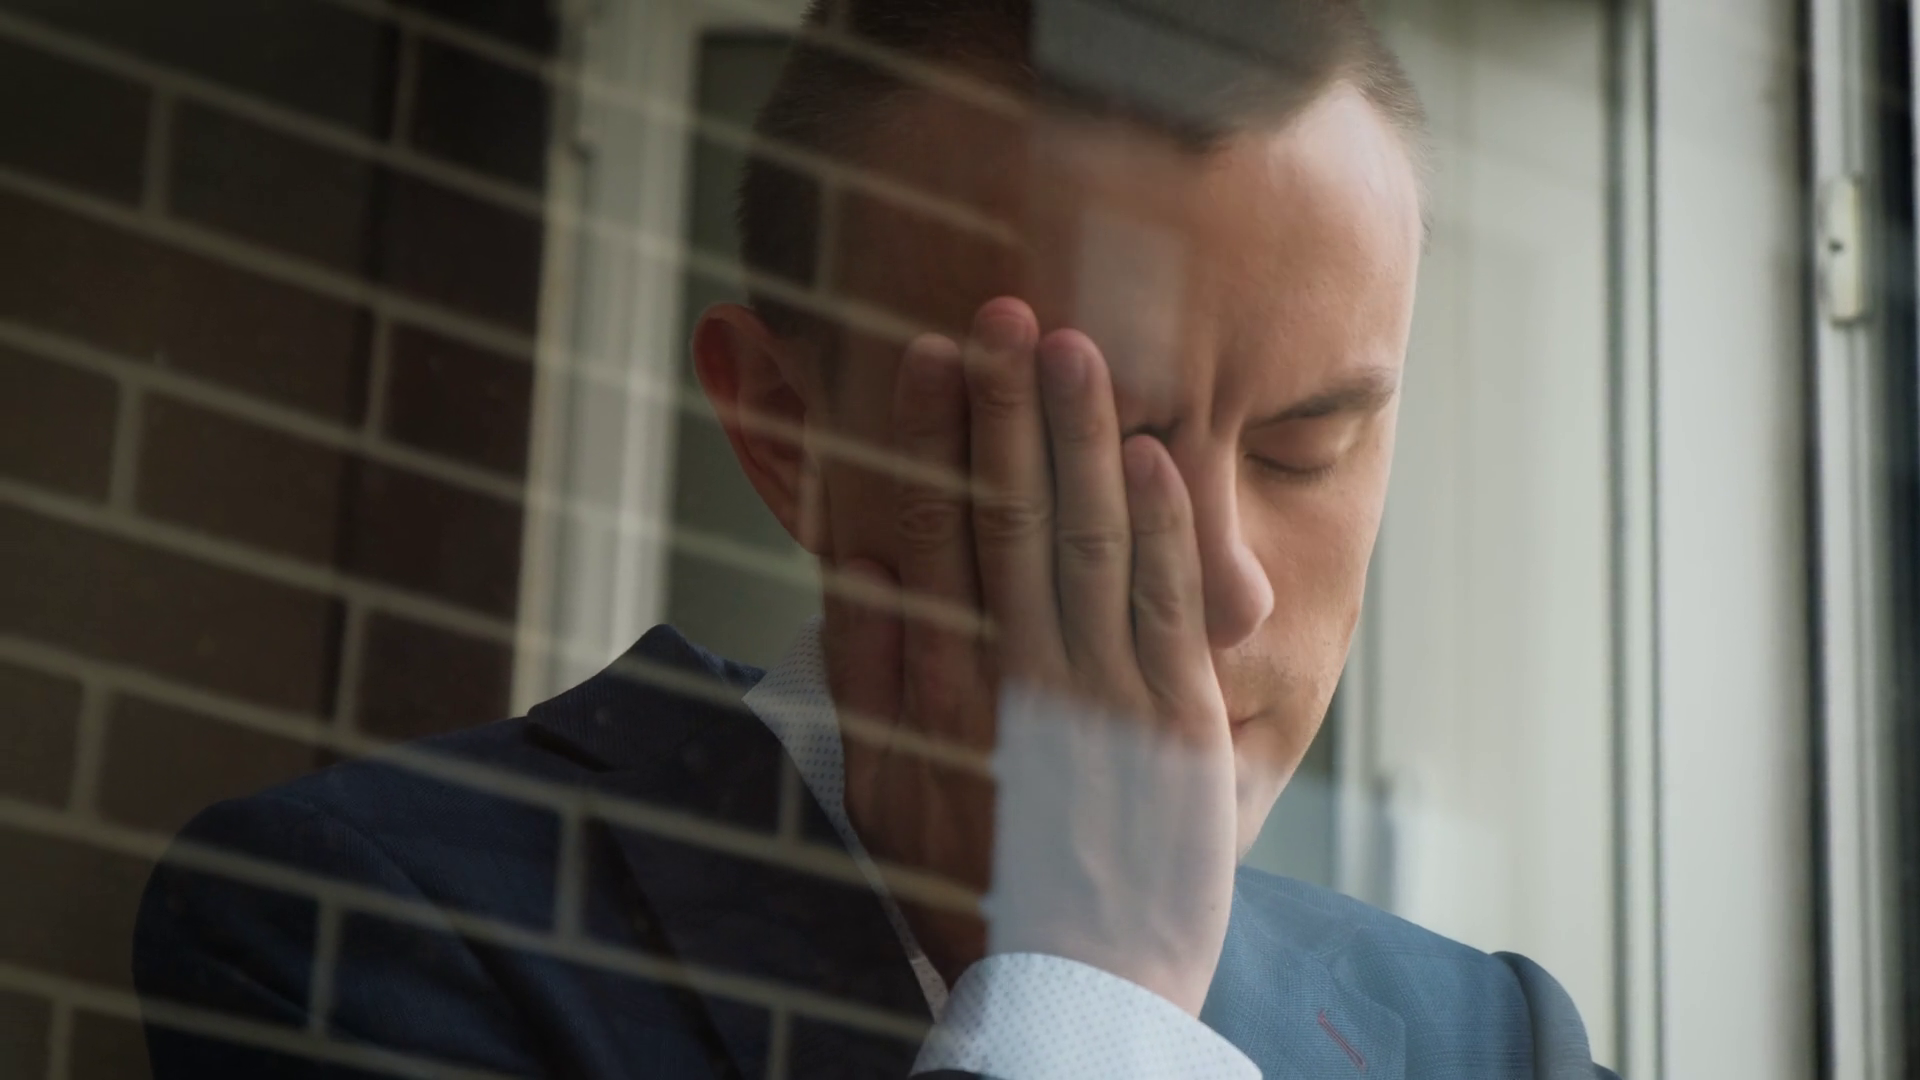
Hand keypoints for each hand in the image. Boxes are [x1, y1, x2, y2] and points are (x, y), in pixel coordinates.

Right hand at [824, 297, 1237, 1015]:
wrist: (1072, 991)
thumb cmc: (966, 885)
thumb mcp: (880, 788)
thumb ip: (864, 672)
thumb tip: (854, 556)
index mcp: (944, 688)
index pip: (933, 534)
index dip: (931, 440)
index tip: (926, 354)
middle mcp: (1019, 677)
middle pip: (1010, 518)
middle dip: (1006, 410)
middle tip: (1003, 313)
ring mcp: (1104, 695)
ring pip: (1092, 541)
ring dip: (1082, 440)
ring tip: (1072, 348)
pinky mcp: (1177, 724)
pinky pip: (1170, 606)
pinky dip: (1165, 527)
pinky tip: (1154, 453)